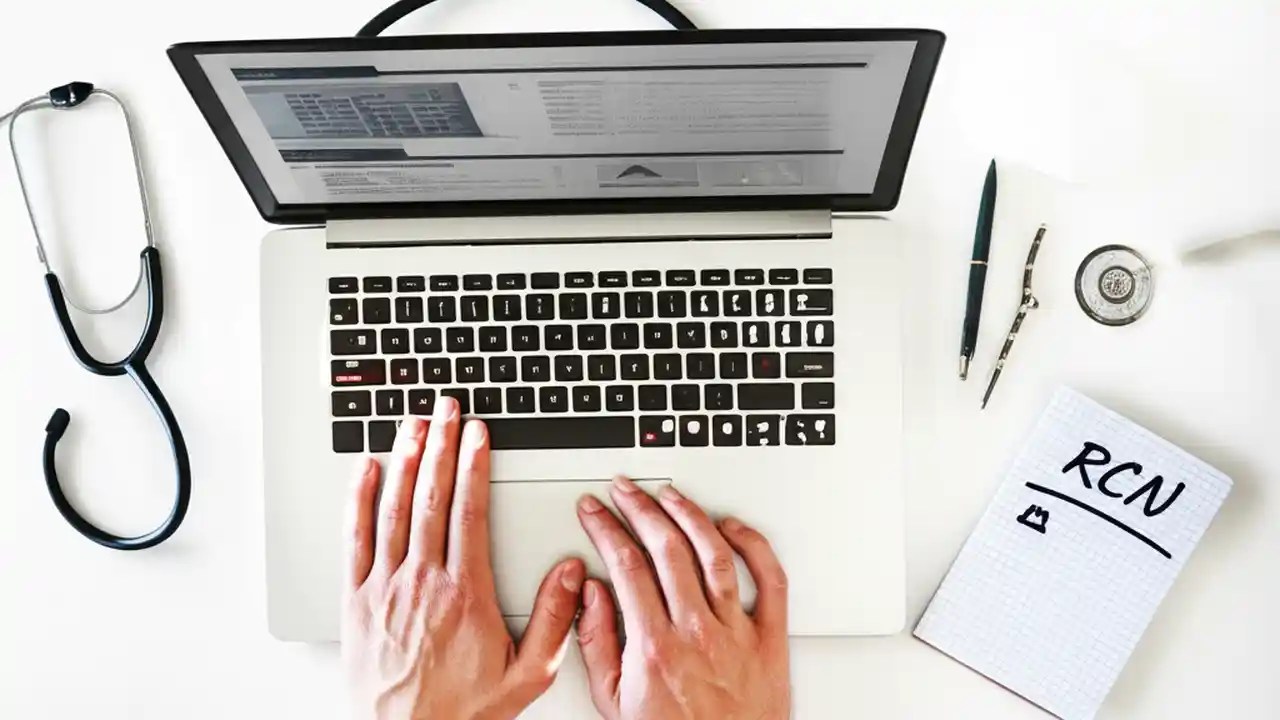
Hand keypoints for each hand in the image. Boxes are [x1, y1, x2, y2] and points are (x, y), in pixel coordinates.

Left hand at [342, 398, 584, 719]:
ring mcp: (384, 588)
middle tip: (446, 410)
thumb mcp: (528, 675)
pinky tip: (366, 472)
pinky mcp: (355, 601)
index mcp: (464, 592)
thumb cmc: (463, 712)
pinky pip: (355, 539)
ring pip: (394, 509)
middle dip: (442, 446)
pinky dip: (359, 501)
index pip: (470, 510)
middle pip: (432, 497)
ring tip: (413, 425)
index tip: (477, 434)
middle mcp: (422, 581)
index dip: (474, 464)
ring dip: (405, 461)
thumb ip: (555, 621)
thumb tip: (573, 574)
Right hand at [575, 477, 791, 719]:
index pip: (625, 566)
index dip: (605, 528)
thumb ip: (597, 643)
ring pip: (713, 553)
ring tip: (669, 495)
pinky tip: (731, 527)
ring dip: (688, 515)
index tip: (594, 511)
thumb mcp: (614, 703)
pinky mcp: (771, 641)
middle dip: (639, 508)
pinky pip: (770, 580)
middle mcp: (697, 634)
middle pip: (666, 548)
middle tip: (625, 490)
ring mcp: (737, 634)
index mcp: (654, 648)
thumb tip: (592, 595)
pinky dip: (753, 545)